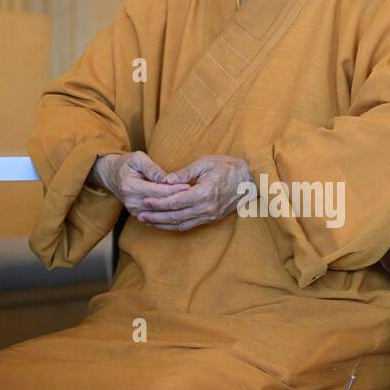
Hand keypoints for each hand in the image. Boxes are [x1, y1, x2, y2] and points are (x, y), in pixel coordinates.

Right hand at [89, 151, 183, 216]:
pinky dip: (168, 215)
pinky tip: (181, 211)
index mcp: (131, 186)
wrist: (111, 175)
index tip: (188, 186)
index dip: (174, 189)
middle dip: (178, 199)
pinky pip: (155, 217)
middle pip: (160, 203)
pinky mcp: (137, 214)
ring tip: (191, 203)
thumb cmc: (126, 163)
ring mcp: (133, 210)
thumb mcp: (138, 158)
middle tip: (194, 196)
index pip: (157, 190)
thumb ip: (152, 168)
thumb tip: (167, 178)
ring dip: (175, 208)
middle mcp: (132, 201)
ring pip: (159, 213)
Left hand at [134, 155, 252, 230]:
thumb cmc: (228, 167)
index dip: (159, 203)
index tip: (146, 201)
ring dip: (163, 224)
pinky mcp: (211, 219)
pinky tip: (164, 223)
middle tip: (140, 215)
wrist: (250, 179)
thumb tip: (165, 180)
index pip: (177, 201)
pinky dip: (174, 225)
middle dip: (156, 216)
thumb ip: (184, 173)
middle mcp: (207, 208)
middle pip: (176, 216)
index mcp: (205, 192)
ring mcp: (210, 215)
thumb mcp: (205, 163)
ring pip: (181, 224)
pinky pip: (189, 225)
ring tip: (147, 221)